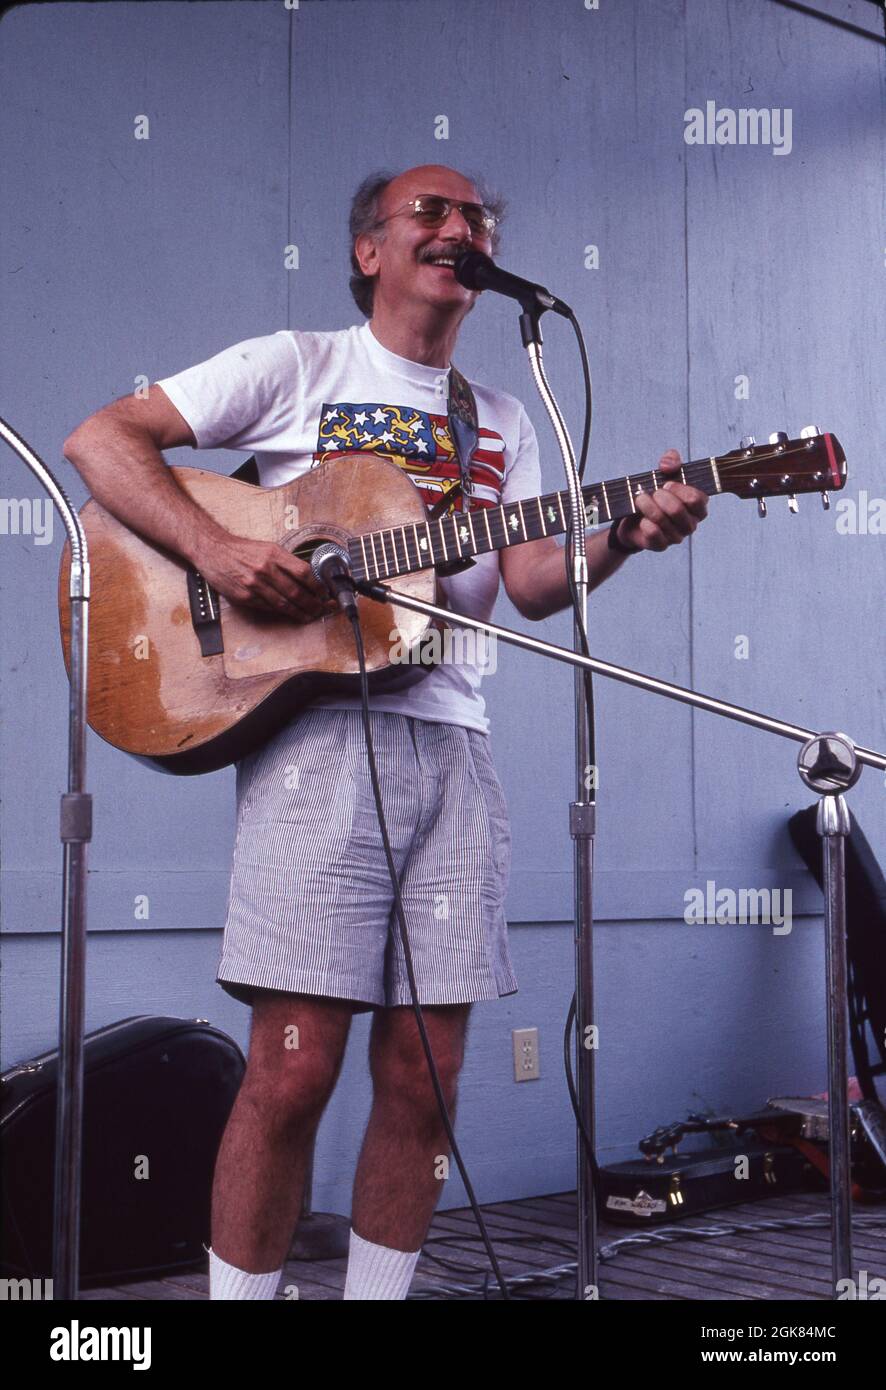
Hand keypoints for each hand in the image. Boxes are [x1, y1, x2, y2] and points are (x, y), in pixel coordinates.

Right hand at [193, 535, 338, 622]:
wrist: (213, 550)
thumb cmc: (242, 550)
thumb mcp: (268, 548)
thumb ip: (286, 562)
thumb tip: (307, 578)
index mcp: (274, 554)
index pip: (304, 572)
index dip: (317, 586)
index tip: (324, 593)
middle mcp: (265, 569)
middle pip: (296, 592)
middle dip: (313, 604)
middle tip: (322, 609)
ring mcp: (254, 584)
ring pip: (284, 604)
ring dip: (300, 612)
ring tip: (310, 616)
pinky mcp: (244, 597)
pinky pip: (268, 608)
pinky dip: (281, 612)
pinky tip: (290, 614)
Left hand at [615, 449, 707, 551]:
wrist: (633, 516)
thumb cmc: (655, 493)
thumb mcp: (663, 472)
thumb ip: (671, 461)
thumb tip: (668, 465)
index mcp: (697, 506)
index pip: (697, 499)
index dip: (680, 490)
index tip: (666, 483)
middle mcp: (690, 523)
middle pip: (678, 511)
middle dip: (661, 498)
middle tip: (652, 492)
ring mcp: (677, 536)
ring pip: (663, 522)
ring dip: (648, 507)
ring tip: (640, 499)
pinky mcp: (661, 545)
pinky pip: (655, 536)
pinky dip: (646, 524)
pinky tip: (642, 519)